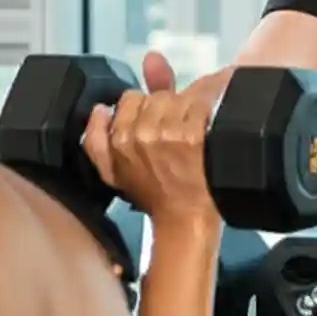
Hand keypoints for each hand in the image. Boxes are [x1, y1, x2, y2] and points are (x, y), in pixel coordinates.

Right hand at [83, 51, 220, 227]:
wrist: (185, 218)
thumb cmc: (152, 194)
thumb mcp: (115, 167)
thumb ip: (109, 125)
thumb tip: (107, 97)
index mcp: (117, 140)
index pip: (130, 98)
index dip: (144, 110)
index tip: (156, 124)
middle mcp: (140, 134)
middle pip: (156, 97)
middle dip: (167, 109)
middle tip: (176, 130)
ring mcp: (168, 133)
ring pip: (178, 97)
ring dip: (188, 108)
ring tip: (193, 129)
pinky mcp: (193, 135)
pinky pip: (200, 101)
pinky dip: (207, 107)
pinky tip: (209, 122)